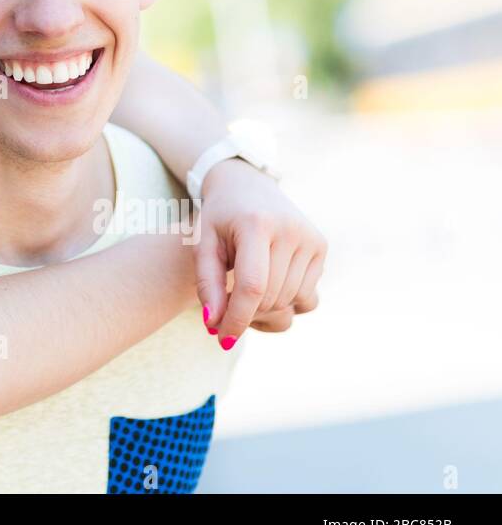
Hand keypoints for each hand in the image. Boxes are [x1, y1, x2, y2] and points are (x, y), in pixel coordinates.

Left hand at [195, 159, 325, 347]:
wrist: (246, 186)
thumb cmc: (219, 217)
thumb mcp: (202, 243)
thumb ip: (206, 283)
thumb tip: (215, 324)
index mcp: (257, 224)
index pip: (252, 287)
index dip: (237, 318)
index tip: (222, 339)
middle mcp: (290, 230)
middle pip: (270, 298)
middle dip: (245, 314)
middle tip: (225, 312)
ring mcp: (311, 239)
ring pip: (290, 303)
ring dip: (265, 312)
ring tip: (242, 298)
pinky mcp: (321, 247)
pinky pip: (308, 297)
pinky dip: (287, 304)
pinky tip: (267, 290)